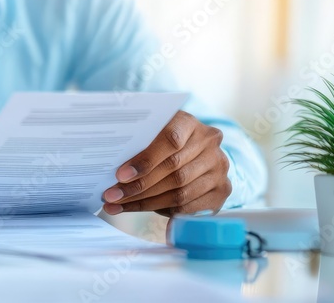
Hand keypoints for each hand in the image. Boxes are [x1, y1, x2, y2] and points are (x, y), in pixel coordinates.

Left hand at [101, 111, 230, 216]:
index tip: (121, 175)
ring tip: (118, 205)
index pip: (170, 140)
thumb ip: (137, 143)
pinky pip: (188, 206)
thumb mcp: (150, 133)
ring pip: (179, 192)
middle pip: (173, 170)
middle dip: (138, 187)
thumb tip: (112, 168)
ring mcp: (219, 168)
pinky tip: (138, 209)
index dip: (145, 160)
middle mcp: (209, 144)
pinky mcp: (222, 190)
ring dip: (145, 202)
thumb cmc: (160, 140)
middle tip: (112, 196)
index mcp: (189, 123)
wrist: (192, 151)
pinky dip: (160, 211)